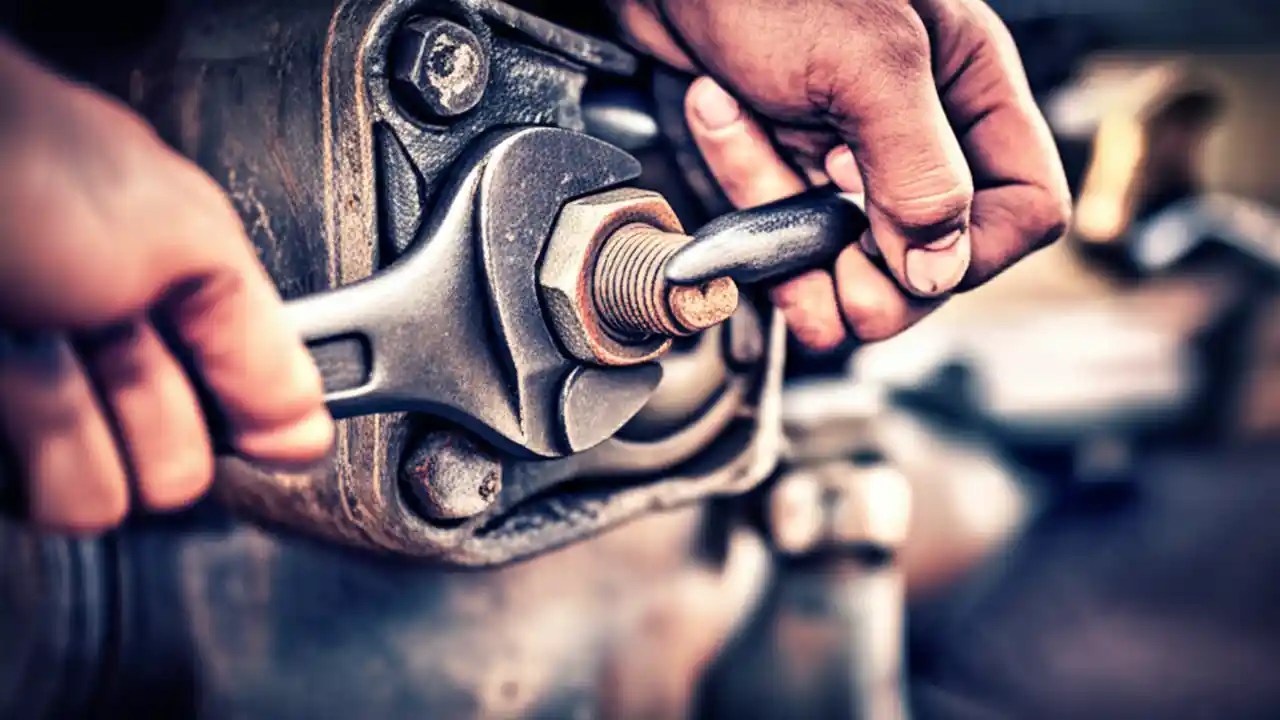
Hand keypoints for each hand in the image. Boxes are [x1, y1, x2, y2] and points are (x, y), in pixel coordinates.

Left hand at [0, 42, 331, 532]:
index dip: (259, 412)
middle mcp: (94, 308)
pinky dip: (33, 482)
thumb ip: (261, 339)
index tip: (271, 447)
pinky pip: (20, 482)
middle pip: (167, 427)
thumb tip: (307, 420)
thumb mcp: (190, 242)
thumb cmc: (21, 163)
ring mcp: (25, 359)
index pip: (240, 365)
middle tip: (142, 412)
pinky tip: (21, 452)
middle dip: (163, 436)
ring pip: (88, 466)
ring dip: (87, 463)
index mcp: (164, 259)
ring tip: (54, 426)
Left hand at [610, 0, 1070, 348]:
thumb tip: (940, 271)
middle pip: (930, 265)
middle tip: (819, 230)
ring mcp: (847, 162)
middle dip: (865, 270)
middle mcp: (917, 137)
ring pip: (846, 271)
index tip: (902, 246)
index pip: (1023, 211)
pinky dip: (745, 206)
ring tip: (752, 146)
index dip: (970, 251)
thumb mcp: (868, 63)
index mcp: (968, 93)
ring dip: (790, 234)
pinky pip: (781, 243)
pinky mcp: (784, 175)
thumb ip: (918, 170)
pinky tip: (724, 126)